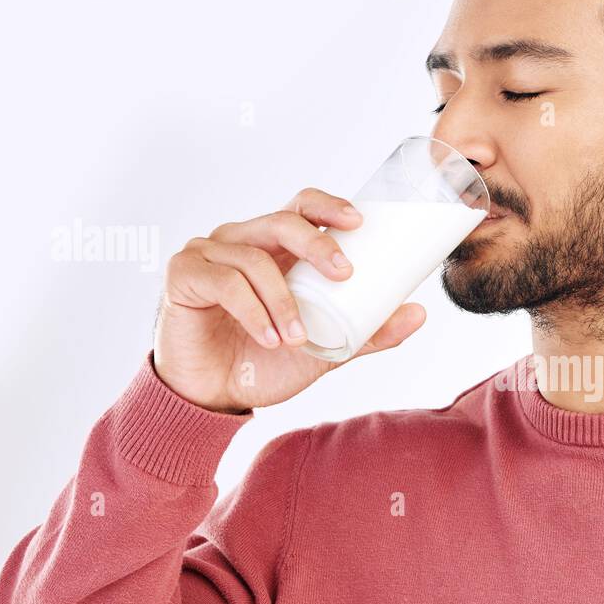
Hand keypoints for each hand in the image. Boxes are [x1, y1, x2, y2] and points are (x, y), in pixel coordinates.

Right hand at [152, 187, 425, 411]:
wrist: (213, 398)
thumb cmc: (263, 363)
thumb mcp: (324, 350)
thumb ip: (367, 333)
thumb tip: (419, 313)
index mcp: (275, 249)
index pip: (301, 207)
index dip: (328, 205)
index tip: (359, 222)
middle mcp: (241, 241)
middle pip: (281, 220)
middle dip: (317, 242)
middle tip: (345, 274)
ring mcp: (208, 254)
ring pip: (254, 258)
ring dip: (284, 300)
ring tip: (297, 337)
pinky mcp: (183, 275)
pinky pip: (224, 282)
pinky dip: (253, 311)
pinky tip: (269, 337)